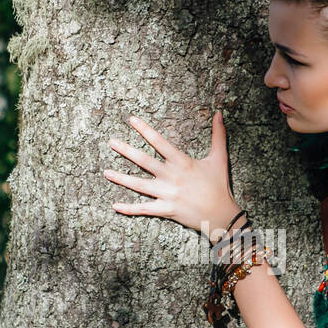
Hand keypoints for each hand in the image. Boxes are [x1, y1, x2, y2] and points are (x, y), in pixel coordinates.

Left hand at [104, 110, 241, 236]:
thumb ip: (218, 135)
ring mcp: (167, 194)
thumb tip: (218, 113)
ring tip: (106, 172)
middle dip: (126, 150)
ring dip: (121, 178)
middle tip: (111, 142)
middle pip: (144, 161)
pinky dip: (129, 208)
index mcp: (182, 162)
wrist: (221, 215)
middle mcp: (171, 177)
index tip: (131, 120)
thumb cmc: (219, 185)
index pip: (160, 142)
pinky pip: (144, 209)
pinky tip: (115, 205)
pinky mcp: (166, 210)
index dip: (145, 130)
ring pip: (139, 185)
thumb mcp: (219, 158)